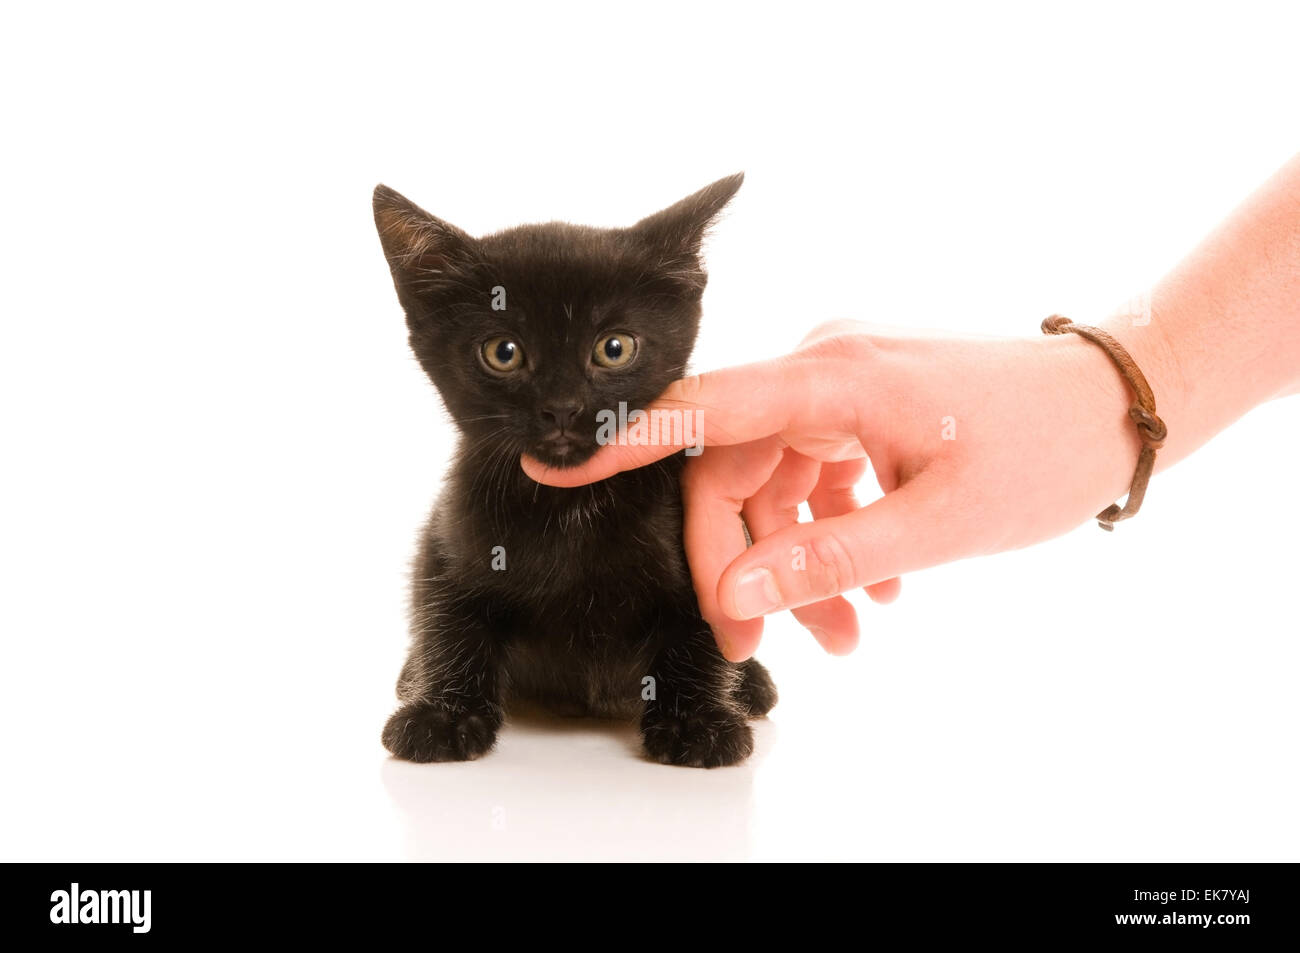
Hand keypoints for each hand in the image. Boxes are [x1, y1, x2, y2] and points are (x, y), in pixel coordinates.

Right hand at [522, 320, 1156, 660]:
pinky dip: (832, 531)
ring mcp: (843, 383)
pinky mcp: (864, 403)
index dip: (620, 443)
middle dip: (743, 562)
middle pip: (733, 471)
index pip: (701, 409)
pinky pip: (817, 472)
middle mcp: (823, 367)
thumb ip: (831, 555)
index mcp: (831, 375)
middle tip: (761, 643)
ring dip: (799, 560)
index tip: (552, 467)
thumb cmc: (1044, 449)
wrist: (1120, 404)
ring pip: (777, 482)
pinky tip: (877, 588)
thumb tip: (741, 591)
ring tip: (854, 634)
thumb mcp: (939, 523)